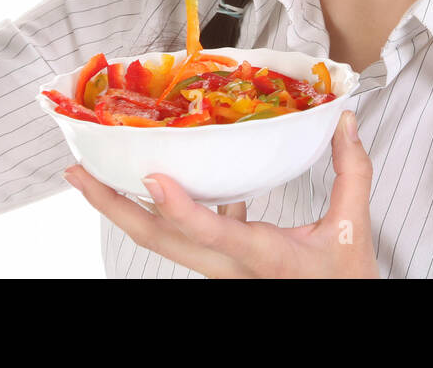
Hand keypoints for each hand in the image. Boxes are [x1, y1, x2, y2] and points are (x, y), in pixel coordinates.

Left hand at [63, 110, 378, 277]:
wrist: (341, 311)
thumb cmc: (344, 279)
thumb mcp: (353, 228)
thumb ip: (351, 172)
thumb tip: (344, 121)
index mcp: (262, 256)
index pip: (216, 234)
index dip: (182, 207)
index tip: (152, 177)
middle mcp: (230, 267)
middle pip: (161, 239)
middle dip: (113, 206)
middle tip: (79, 173)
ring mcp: (220, 269)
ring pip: (162, 239)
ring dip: (122, 209)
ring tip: (91, 177)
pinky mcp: (221, 264)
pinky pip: (181, 235)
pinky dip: (161, 209)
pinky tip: (157, 180)